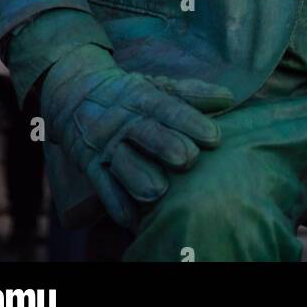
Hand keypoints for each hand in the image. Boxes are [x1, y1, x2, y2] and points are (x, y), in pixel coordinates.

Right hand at [40, 44, 233, 228]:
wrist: (76, 92)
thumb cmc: (130, 94)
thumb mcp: (158, 86)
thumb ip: (193, 93)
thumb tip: (230, 98)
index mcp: (143, 97)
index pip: (168, 107)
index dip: (190, 121)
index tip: (214, 137)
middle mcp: (124, 120)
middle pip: (145, 132)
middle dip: (166, 145)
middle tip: (188, 159)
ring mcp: (105, 143)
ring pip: (121, 161)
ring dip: (138, 177)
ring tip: (158, 192)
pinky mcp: (90, 164)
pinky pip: (101, 185)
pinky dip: (115, 203)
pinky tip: (131, 220)